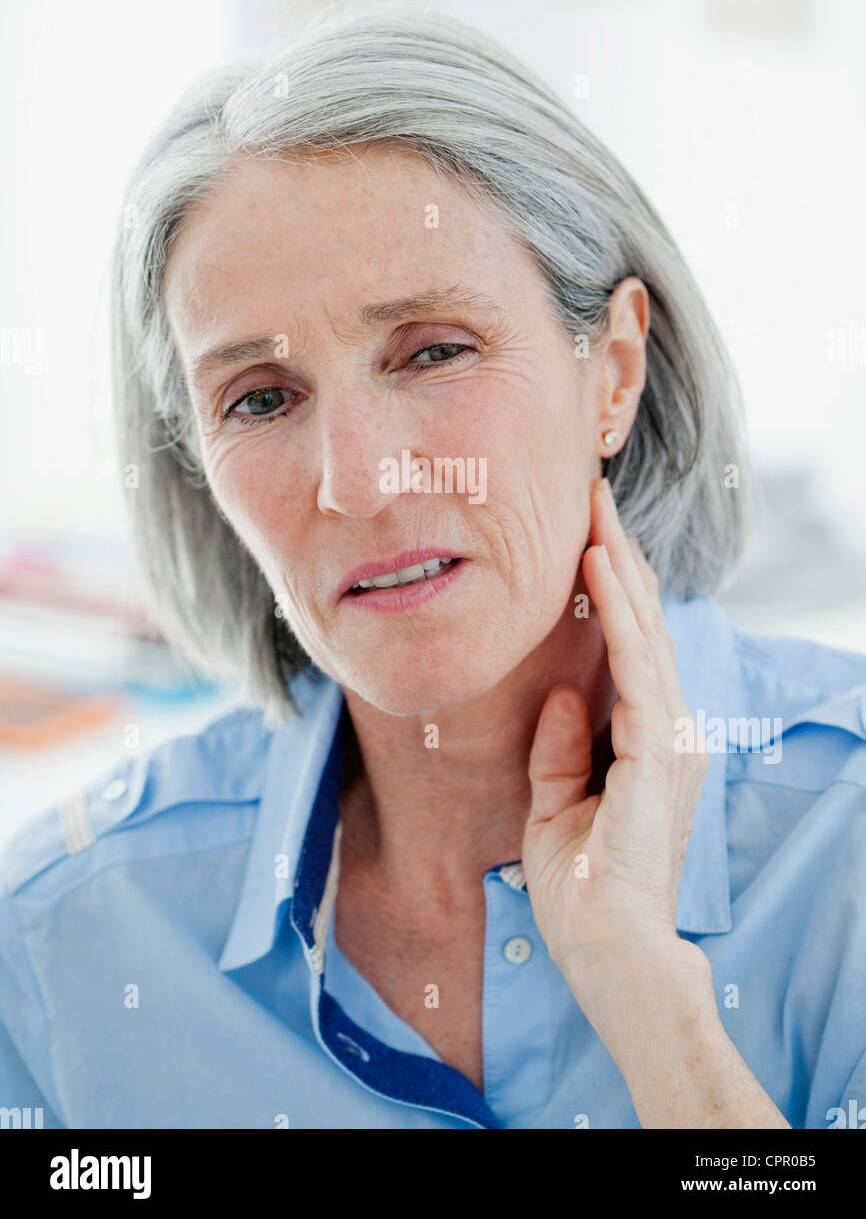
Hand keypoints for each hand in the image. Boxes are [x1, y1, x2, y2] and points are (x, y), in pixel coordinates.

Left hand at [520, 475, 709, 1017]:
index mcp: (649, 743)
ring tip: (594, 511)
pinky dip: (620, 613)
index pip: (632, 651)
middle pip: (646, 627)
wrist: (606, 947)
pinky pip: (638, 666)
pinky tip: (599, 567)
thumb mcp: (554, 802)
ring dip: (620, 568)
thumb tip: (561, 691)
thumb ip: (560, 747)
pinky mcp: (659, 751)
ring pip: (647, 632)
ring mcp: (672, 739)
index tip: (585, 537)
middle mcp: (670, 732)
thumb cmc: (580, 886)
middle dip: (618, 560)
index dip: (612, 591)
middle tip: (592, 499)